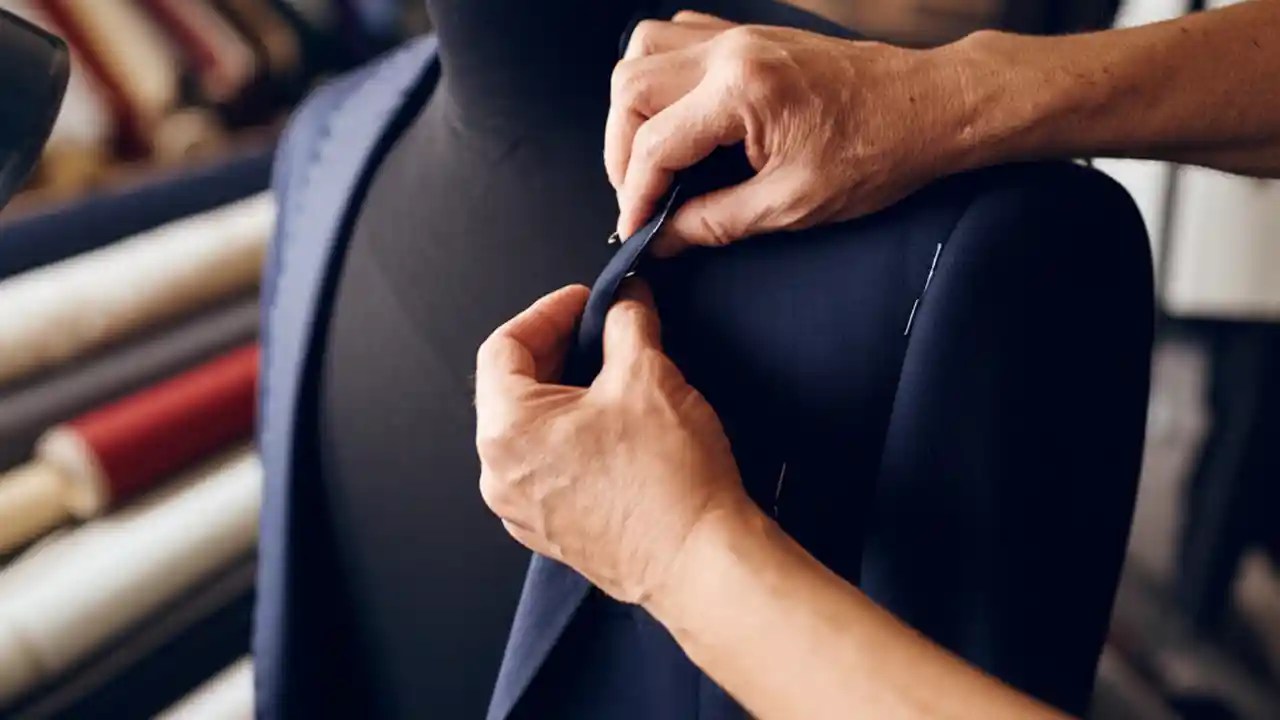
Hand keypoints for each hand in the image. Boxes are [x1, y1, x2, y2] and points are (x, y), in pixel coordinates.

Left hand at [474, 281, 748, 603]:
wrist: (699, 561)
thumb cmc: (668, 482)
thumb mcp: (648, 375)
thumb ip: (628, 323)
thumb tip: (625, 302)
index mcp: (507, 432)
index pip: (502, 348)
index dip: (547, 313)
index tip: (585, 302)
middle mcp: (501, 476)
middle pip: (512, 389)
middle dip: (558, 351)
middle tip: (603, 330)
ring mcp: (524, 510)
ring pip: (532, 431)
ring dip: (567, 394)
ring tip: (615, 376)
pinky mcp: (554, 531)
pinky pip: (550, 468)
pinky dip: (574, 436)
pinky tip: (619, 426)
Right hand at [606, 12, 972, 254]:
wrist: (929, 107)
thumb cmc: (877, 151)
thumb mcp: (792, 205)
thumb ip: (715, 222)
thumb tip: (664, 238)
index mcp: (741, 90)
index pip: (653, 144)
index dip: (634, 195)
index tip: (635, 229)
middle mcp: (731, 51)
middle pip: (631, 89)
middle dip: (622, 151)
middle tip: (640, 197)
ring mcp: (737, 34)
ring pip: (643, 52)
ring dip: (633, 108)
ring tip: (650, 156)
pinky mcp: (749, 34)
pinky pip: (677, 36)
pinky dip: (661, 75)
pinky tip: (676, 115)